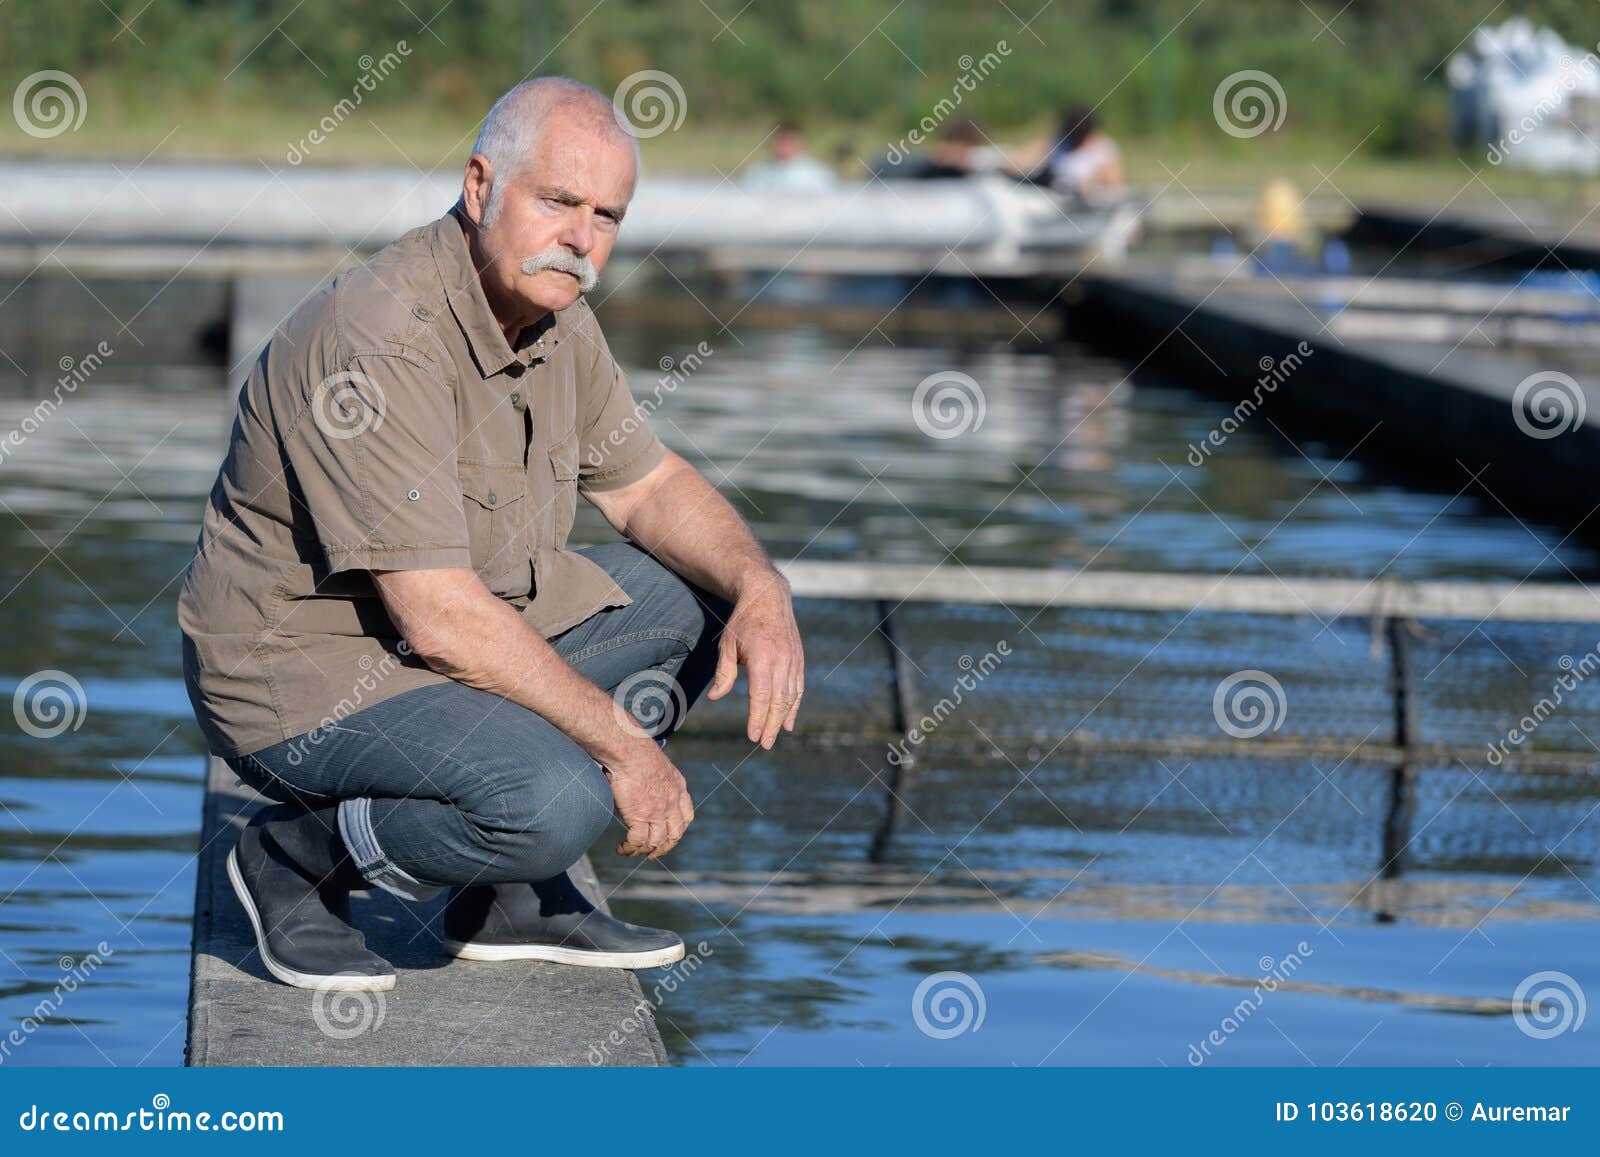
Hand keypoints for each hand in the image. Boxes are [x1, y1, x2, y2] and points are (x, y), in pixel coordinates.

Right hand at [603, 739, 693, 858]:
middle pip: (674, 834)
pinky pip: (637, 840)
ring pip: (655, 841)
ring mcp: (658, 811)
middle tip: (653, 854)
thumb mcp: (657, 764)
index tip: (670, 836)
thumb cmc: (636, 751)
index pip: (686, 816)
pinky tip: (622, 848)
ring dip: (643, 850)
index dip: (678, 829)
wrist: (629, 750)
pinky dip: (630, 848)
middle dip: (664, 847)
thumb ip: (656, 778)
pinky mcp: (641, 816)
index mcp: (678, 787)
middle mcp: (672, 802)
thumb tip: (644, 782)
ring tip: (632, 852)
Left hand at [707, 569, 804, 748]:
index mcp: (763, 657)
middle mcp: (782, 660)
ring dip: (783, 720)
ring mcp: (793, 660)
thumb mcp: (727, 645)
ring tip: (774, 737)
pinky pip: (798, 688)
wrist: (768, 596)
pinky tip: (789, 722)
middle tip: (765, 745)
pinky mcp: (799, 659)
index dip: (757, 718)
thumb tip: (715, 698)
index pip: (761, 696)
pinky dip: (795, 706)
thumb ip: (724, 673)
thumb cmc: (743, 622)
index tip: (752, 736)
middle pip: (779, 701)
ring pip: (791, 697)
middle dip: (771, 725)